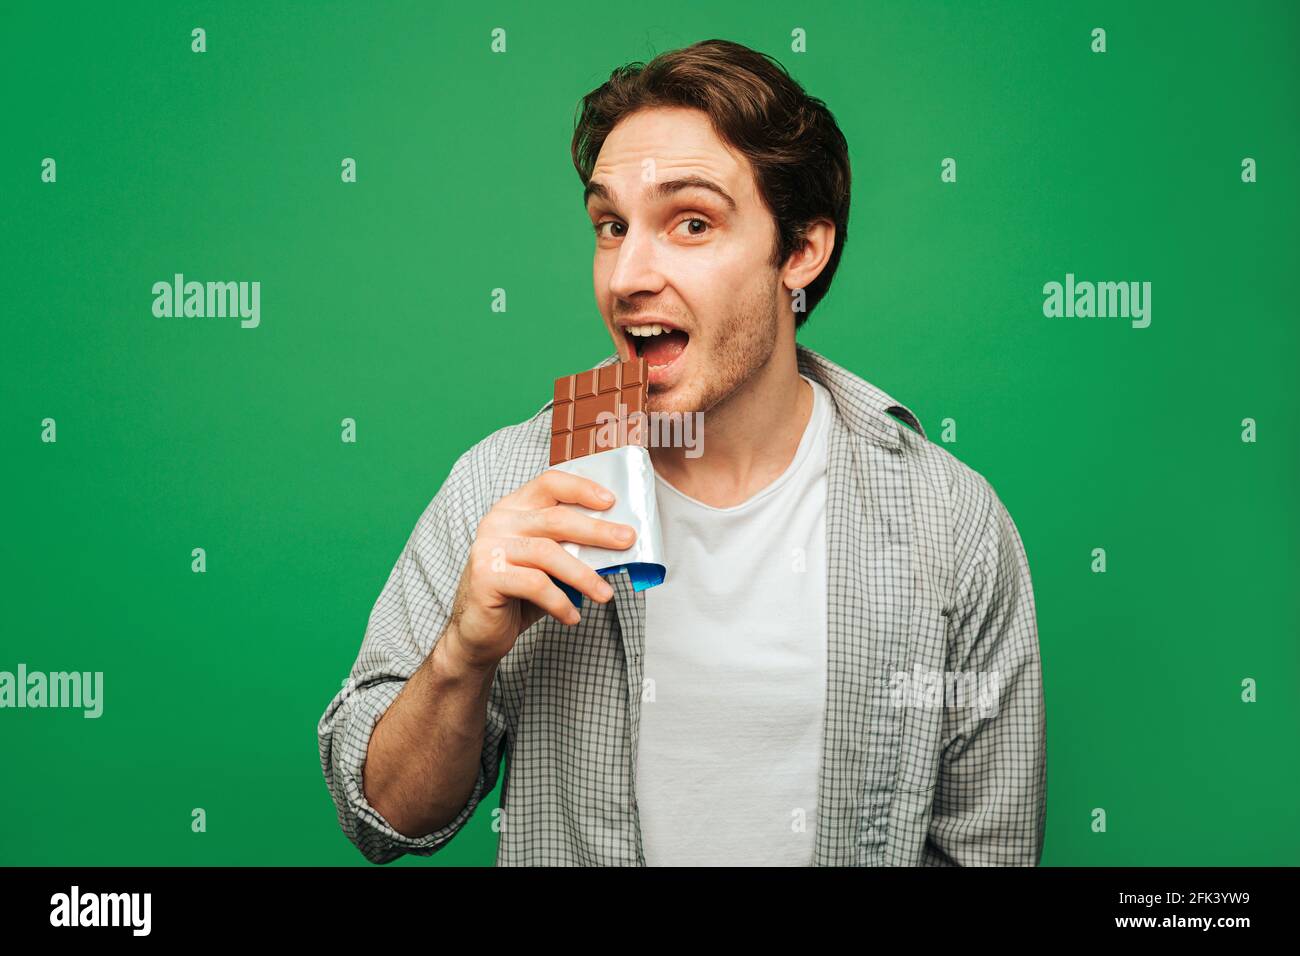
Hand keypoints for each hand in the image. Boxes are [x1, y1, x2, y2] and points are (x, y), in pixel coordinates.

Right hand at [444, 469, 637, 671]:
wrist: (477, 632)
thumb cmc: (517, 595)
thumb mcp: (546, 565)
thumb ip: (570, 549)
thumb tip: (616, 546)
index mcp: (513, 510)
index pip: (549, 484)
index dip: (581, 488)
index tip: (610, 501)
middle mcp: (498, 522)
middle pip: (555, 519)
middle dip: (596, 531)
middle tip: (626, 541)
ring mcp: (489, 547)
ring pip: (548, 553)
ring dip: (583, 575)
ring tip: (605, 594)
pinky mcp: (487, 575)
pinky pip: (535, 585)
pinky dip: (560, 602)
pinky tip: (572, 616)